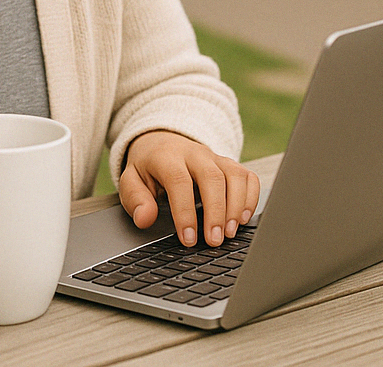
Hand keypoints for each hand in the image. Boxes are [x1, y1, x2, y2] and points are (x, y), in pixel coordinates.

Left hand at [119, 131, 259, 247]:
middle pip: (211, 177)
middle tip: (214, 241)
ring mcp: (215, 157)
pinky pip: (247, 176)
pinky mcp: (229, 164)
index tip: (188, 239)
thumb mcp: (131, 180)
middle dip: (215, 211)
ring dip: (235, 206)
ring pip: (233, 175)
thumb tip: (144, 218)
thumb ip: (135, 199)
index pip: (179, 181)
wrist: (161, 141)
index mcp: (167, 157)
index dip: (185, 211)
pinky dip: (251, 197)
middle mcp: (194, 154)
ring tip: (230, 233)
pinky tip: (242, 219)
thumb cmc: (148, 167)